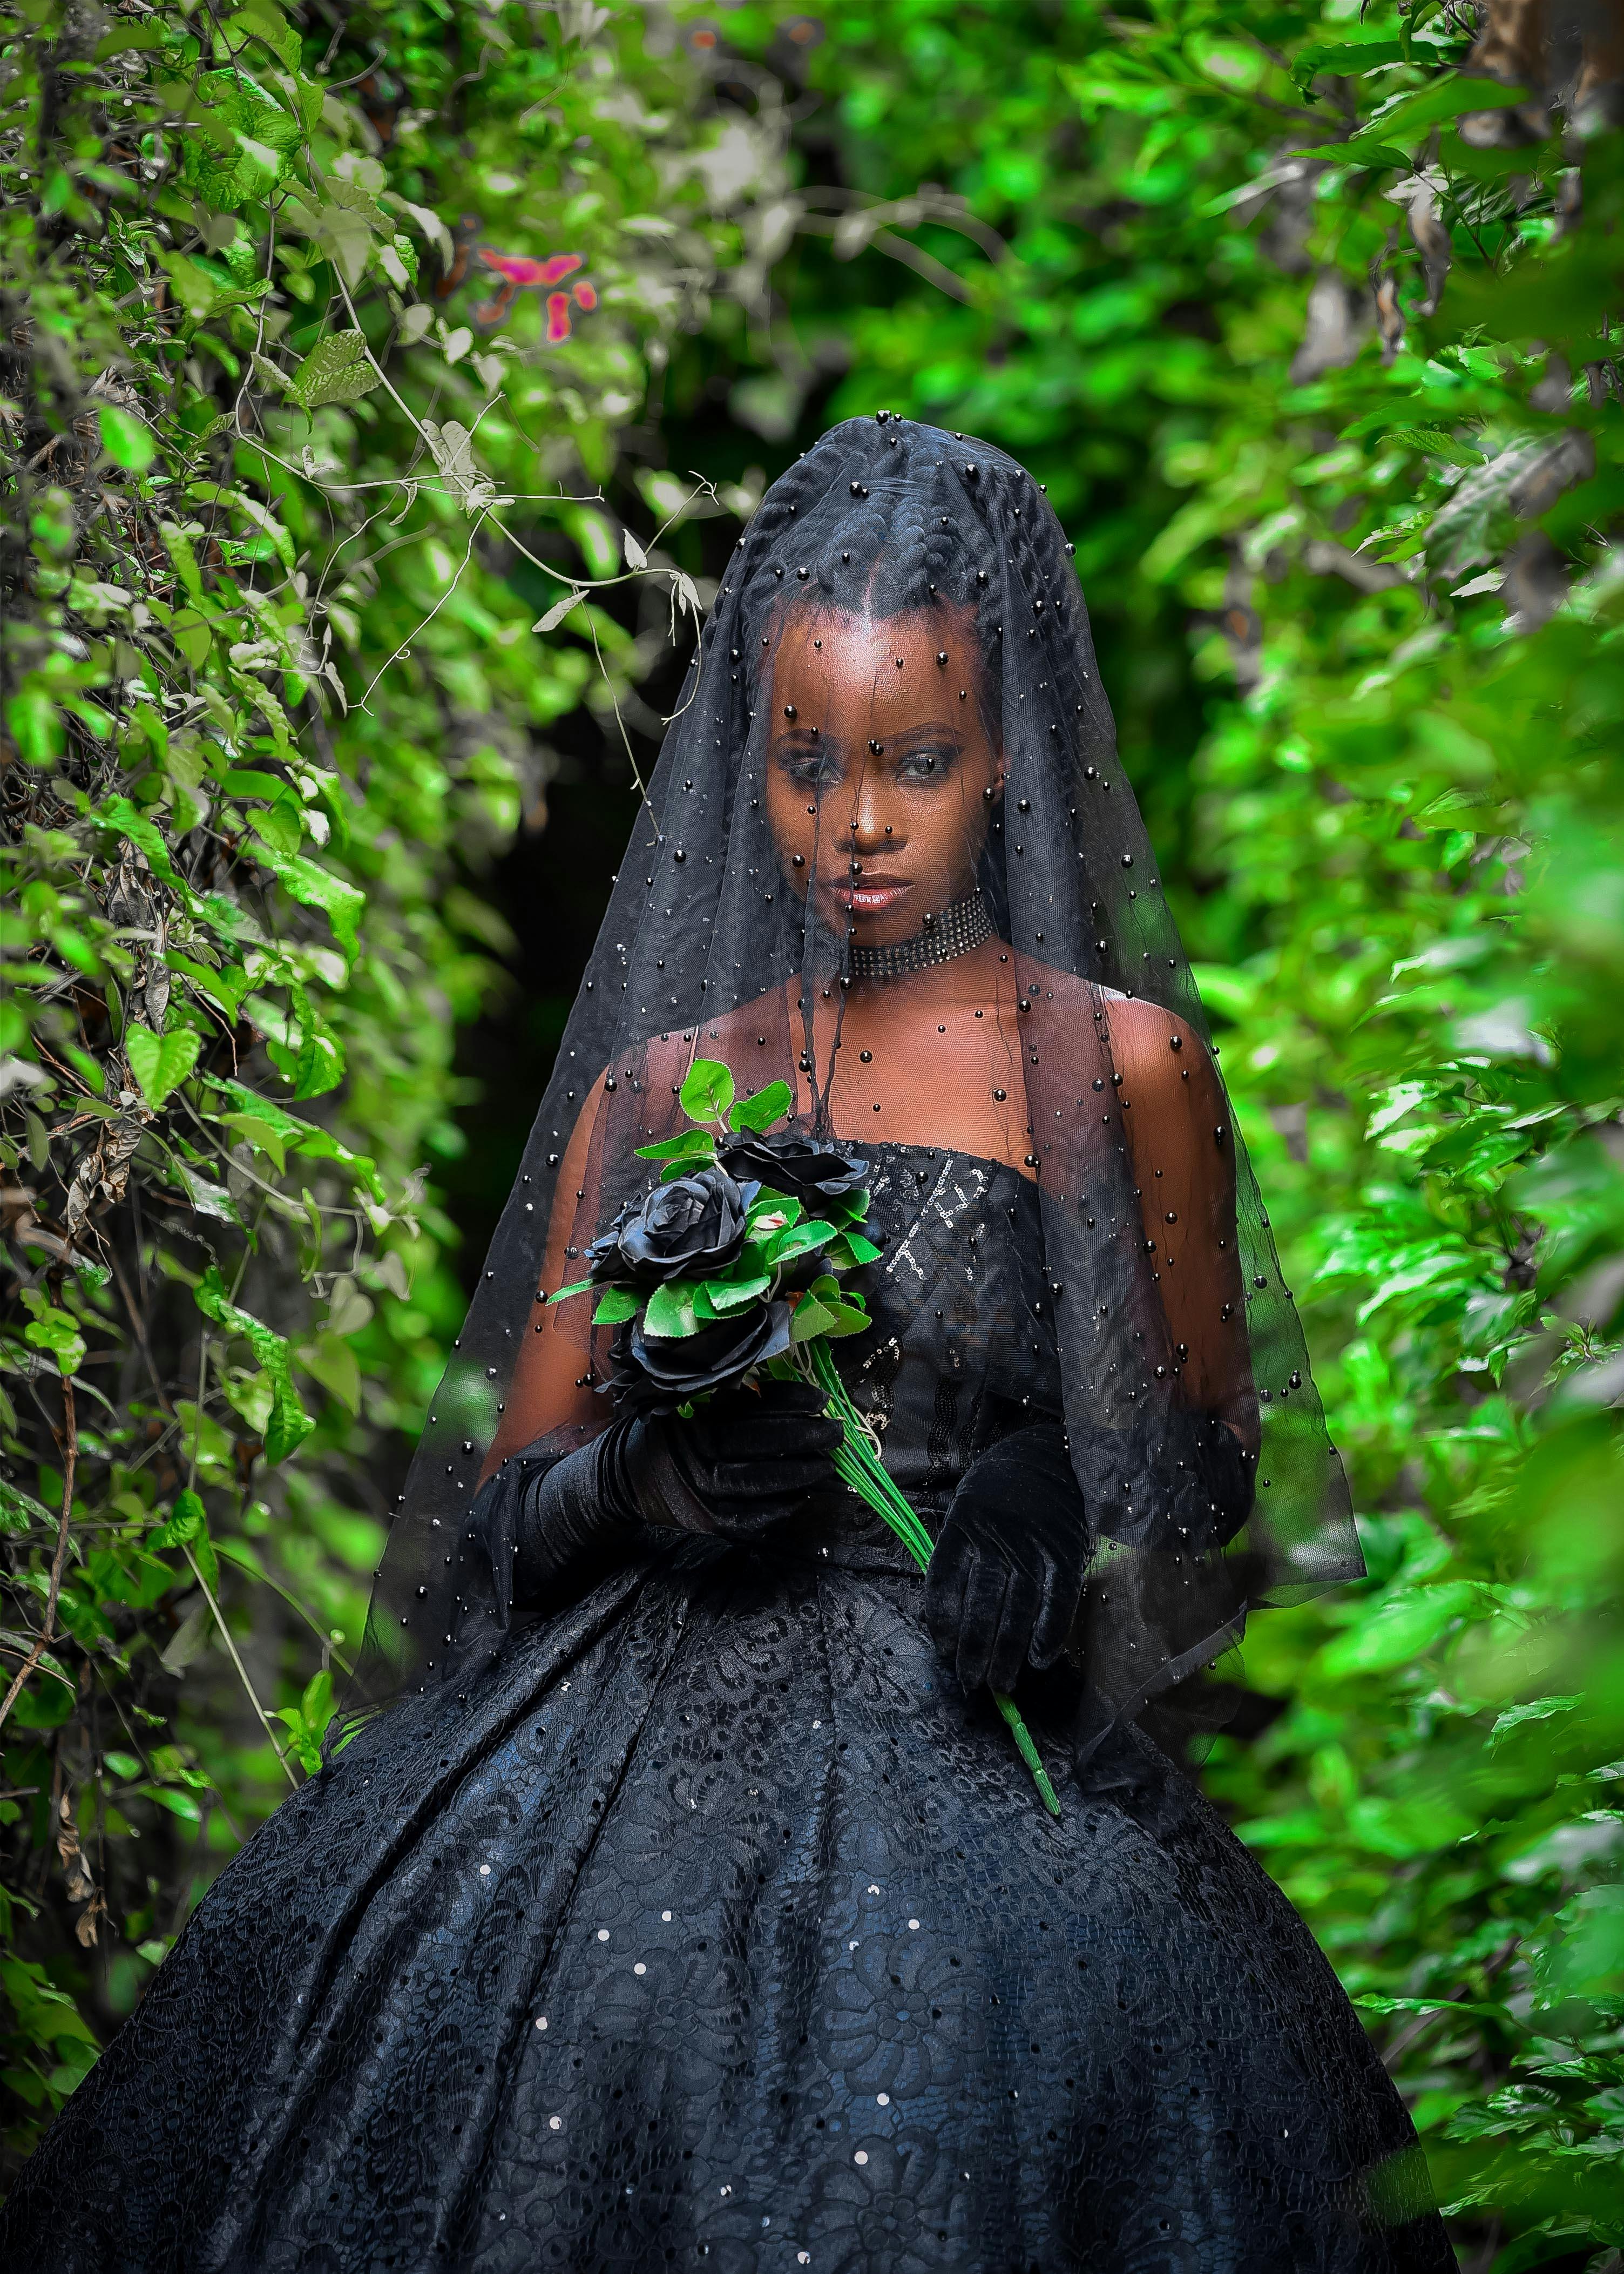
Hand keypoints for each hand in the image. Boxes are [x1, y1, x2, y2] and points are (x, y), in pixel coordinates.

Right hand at [618, 1380, 844, 1541]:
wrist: (625, 1481)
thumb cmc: (666, 1435)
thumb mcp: (688, 1408)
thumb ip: (730, 1403)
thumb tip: (787, 1396)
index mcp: (696, 1422)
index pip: (751, 1411)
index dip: (789, 1404)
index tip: (821, 1400)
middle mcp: (698, 1457)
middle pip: (760, 1445)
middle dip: (804, 1437)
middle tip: (836, 1432)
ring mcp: (703, 1494)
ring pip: (759, 1484)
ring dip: (799, 1474)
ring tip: (827, 1463)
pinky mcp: (708, 1523)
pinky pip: (752, 1519)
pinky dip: (779, 1508)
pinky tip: (802, 1495)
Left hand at [924, 1425, 1089, 1692]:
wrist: (1045, 1459)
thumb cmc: (996, 1495)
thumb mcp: (964, 1515)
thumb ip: (958, 1561)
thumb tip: (947, 1623)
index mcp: (963, 1529)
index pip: (945, 1585)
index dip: (944, 1626)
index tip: (945, 1654)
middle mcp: (996, 1540)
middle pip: (982, 1606)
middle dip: (974, 1651)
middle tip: (972, 1682)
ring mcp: (1033, 1548)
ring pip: (1017, 1610)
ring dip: (1008, 1653)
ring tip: (1001, 1683)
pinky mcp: (1065, 1555)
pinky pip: (1057, 1602)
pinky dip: (1048, 1634)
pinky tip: (1039, 1659)